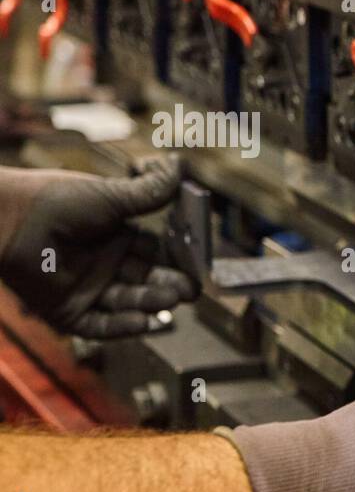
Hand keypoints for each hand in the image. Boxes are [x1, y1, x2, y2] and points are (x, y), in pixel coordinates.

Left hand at [0, 156, 196, 336]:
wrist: (9, 219)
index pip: (157, 254)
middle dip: (171, 286)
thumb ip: (151, 189)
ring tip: (170, 298)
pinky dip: (124, 327)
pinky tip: (145, 322)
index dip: (178, 261)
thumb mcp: (112, 195)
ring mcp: (87, 290)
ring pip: (129, 303)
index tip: (198, 266)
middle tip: (191, 290)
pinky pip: (101, 327)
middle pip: (148, 281)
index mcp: (116, 237)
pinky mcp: (67, 313)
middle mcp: (104, 265)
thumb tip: (180, 164)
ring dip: (152, 303)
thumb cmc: (55, 200)